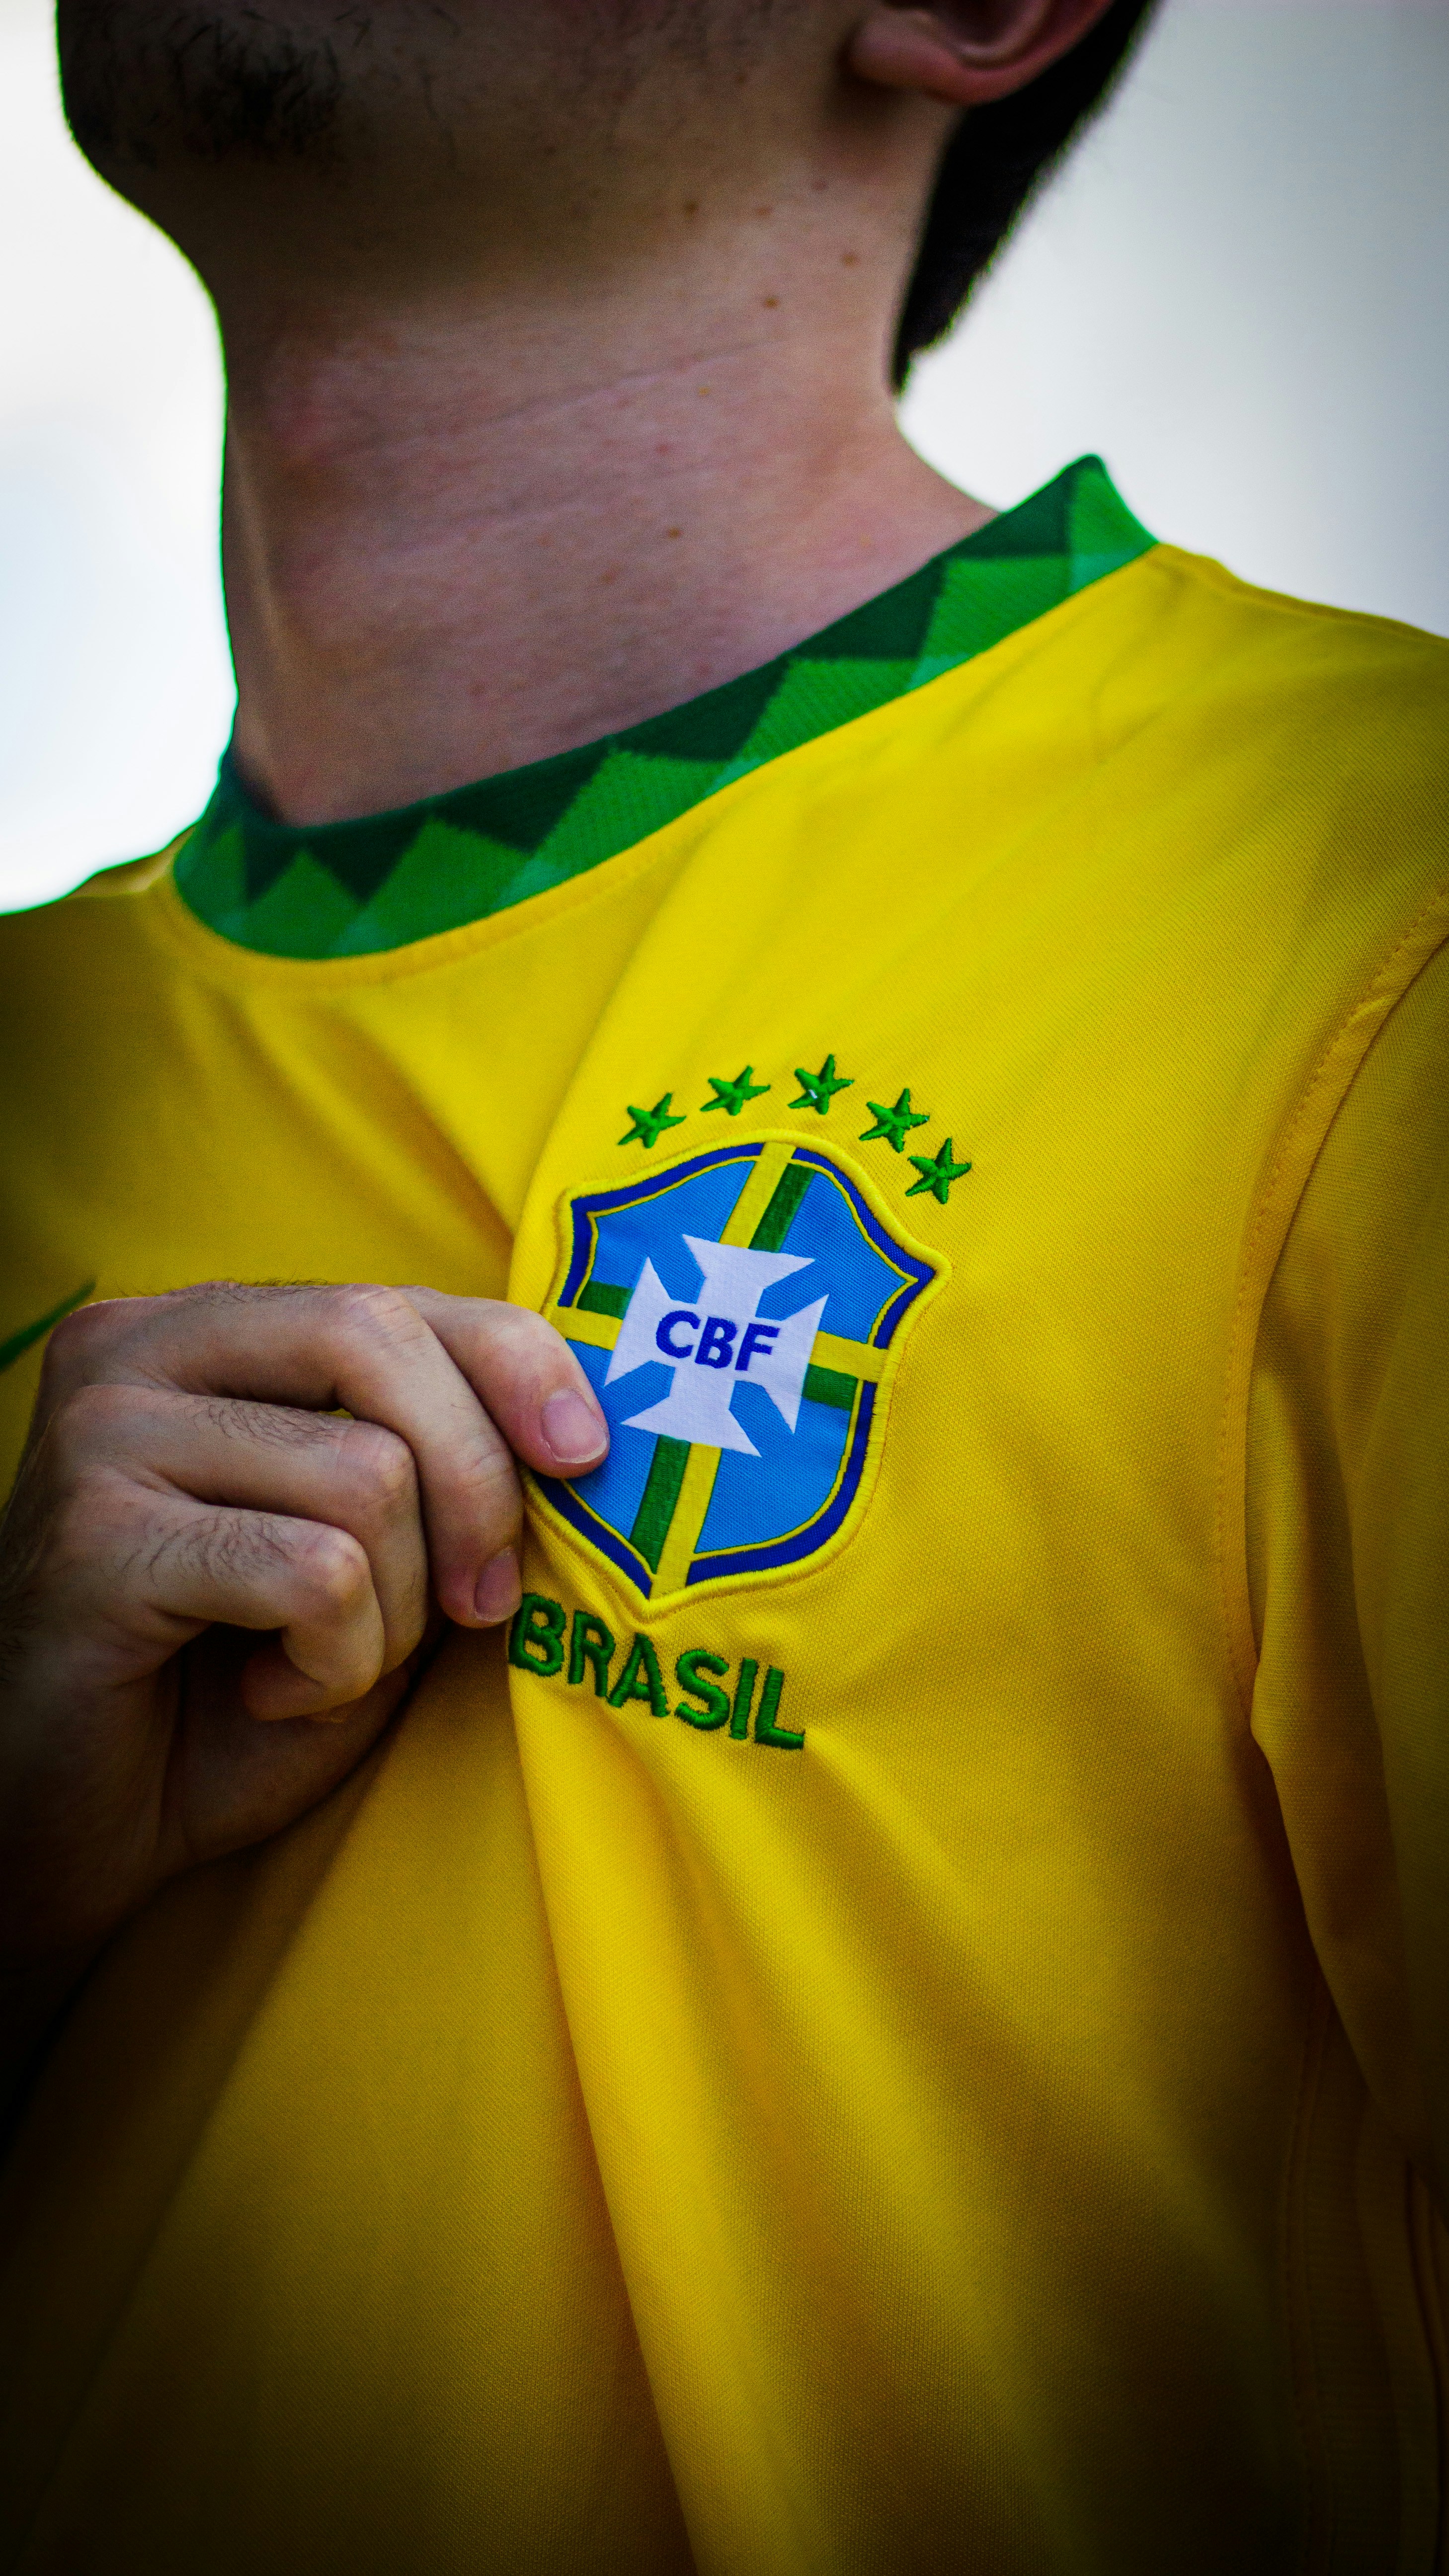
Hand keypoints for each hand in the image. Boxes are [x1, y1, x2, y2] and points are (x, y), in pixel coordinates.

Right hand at [0, 1281, 606, 2035]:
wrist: (77, 1823)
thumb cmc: (233, 1688)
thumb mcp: (366, 1562)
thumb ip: (437, 1479)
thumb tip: (583, 1434)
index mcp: (206, 1331)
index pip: (400, 1300)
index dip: (518, 1363)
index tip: (585, 1455)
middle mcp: (138, 1347)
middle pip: (381, 1342)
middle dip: (476, 1483)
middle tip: (481, 1601)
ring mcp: (104, 1434)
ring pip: (364, 1475)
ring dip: (393, 1611)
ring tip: (322, 1664)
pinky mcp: (96, 1539)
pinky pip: (311, 1573)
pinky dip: (332, 1662)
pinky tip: (268, 1691)